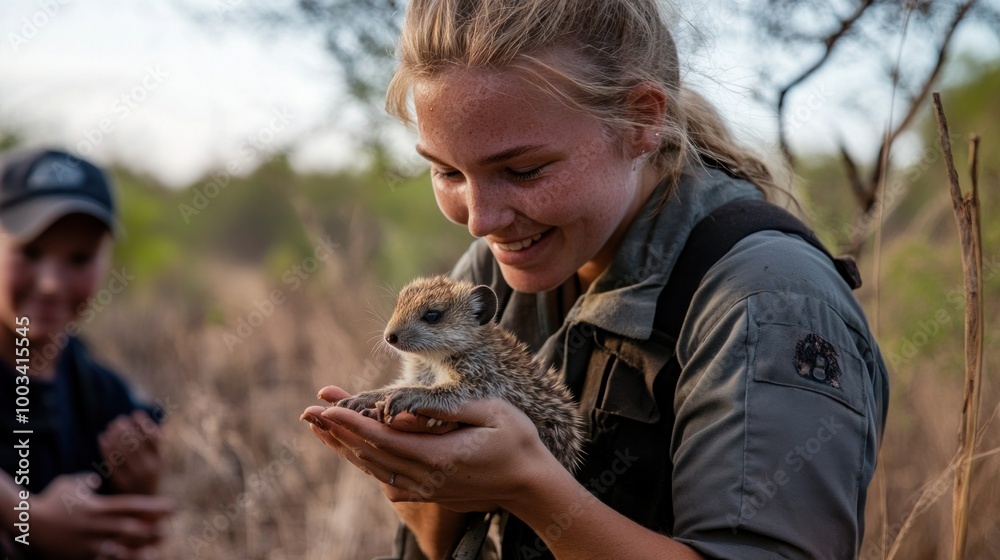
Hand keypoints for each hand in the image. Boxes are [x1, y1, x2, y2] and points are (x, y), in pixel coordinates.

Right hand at [27, 473, 174, 559]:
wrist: (27, 522)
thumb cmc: (50, 500)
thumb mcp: (70, 484)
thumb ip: (88, 481)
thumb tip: (98, 479)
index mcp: (98, 506)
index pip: (133, 505)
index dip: (155, 506)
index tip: (173, 507)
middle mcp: (96, 524)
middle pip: (131, 527)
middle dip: (151, 530)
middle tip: (167, 531)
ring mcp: (88, 542)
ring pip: (120, 546)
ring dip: (139, 547)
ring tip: (155, 549)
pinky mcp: (80, 556)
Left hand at [98, 410, 162, 494]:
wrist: (143, 510)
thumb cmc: (149, 481)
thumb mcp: (158, 465)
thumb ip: (158, 447)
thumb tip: (161, 428)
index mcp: (160, 461)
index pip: (153, 437)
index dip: (144, 423)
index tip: (135, 414)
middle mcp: (149, 469)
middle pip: (136, 442)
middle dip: (127, 428)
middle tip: (119, 420)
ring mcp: (134, 476)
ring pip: (123, 451)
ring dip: (115, 435)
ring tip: (111, 426)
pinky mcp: (120, 482)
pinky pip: (111, 461)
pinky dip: (106, 448)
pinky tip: (102, 438)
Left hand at [301, 385, 553, 512]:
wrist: (533, 486)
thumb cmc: (518, 442)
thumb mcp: (491, 413)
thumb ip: (447, 409)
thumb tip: (408, 405)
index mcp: (438, 457)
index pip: (383, 439)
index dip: (351, 424)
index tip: (327, 408)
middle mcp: (427, 478)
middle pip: (370, 455)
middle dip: (338, 433)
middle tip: (310, 414)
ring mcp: (428, 489)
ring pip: (376, 469)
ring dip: (347, 449)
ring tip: (323, 431)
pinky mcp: (431, 492)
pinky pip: (389, 480)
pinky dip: (367, 464)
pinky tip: (356, 454)